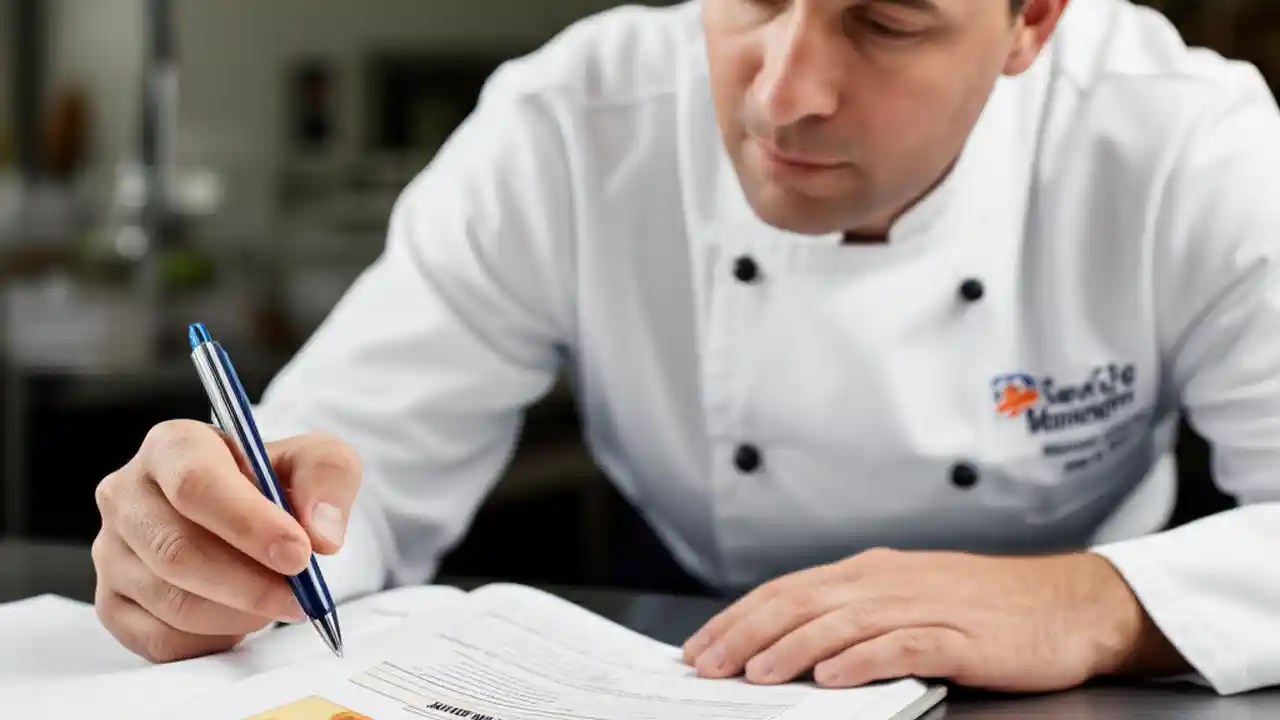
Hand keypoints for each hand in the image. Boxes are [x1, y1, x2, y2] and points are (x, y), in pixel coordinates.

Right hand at [92, 420, 361, 662]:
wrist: (254, 515)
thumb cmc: (277, 481)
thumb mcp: (318, 460)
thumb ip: (328, 480)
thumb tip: (321, 534)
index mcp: (172, 445)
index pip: (195, 485)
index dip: (248, 524)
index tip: (298, 554)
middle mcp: (127, 494)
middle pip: (177, 551)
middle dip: (250, 583)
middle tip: (300, 597)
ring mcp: (111, 551)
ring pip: (171, 601)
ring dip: (238, 613)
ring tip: (278, 602)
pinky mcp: (113, 602)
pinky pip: (160, 639)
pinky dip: (213, 639)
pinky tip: (243, 618)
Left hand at [682, 548, 1187, 691]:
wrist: (1071, 605)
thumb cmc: (988, 607)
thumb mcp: (909, 599)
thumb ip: (855, 616)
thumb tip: (789, 643)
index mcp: (871, 572)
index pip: (789, 590)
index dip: (739, 617)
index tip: (701, 646)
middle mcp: (890, 581)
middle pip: (803, 602)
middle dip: (748, 633)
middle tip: (709, 663)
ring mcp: (926, 606)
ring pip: (843, 622)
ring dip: (793, 648)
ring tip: (756, 673)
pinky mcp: (962, 636)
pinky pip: (904, 646)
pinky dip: (863, 659)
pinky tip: (832, 677)